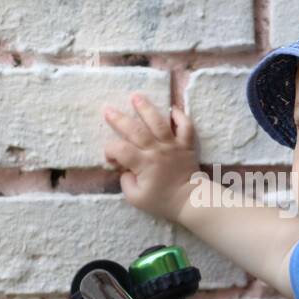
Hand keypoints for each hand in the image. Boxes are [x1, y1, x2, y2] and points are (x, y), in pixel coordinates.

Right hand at [101, 92, 200, 223]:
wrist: (190, 201)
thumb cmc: (162, 201)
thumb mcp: (135, 199)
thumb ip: (125, 182)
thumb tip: (124, 168)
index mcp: (143, 164)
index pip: (120, 150)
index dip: (110, 150)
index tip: (110, 157)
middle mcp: (157, 151)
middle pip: (135, 130)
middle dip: (119, 119)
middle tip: (107, 109)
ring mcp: (172, 145)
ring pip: (159, 123)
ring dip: (146, 108)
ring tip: (136, 96)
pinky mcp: (186, 145)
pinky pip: (186, 127)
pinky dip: (180, 116)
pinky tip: (172, 108)